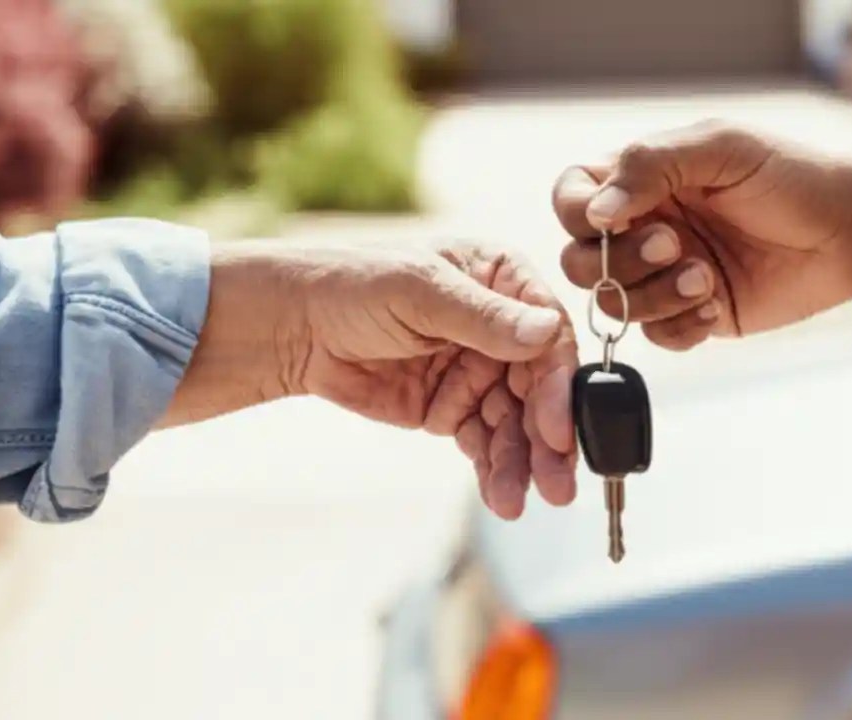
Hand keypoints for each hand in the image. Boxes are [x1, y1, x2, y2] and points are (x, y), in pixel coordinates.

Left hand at [164, 239, 578, 519]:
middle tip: (558, 484)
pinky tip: (502, 497)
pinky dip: (494, 471)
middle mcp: (501, 325)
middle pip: (539, 388)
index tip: (557, 429)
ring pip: (515, 424)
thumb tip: (546, 330)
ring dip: (522, 463)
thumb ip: (484, 317)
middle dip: (548, 439)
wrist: (293, 329)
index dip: (557, 385)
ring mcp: (479, 369)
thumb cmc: (352, 284)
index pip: (548, 334)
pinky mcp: (453, 408)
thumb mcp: (419, 290)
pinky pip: (484, 443)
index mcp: (503, 279)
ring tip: (519, 501)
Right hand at [553, 120, 851, 349]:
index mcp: (641, 180)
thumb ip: (652, 165)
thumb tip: (596, 212)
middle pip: (578, 261)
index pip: (571, 198)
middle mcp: (643, 228)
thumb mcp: (721, 148)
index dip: (577, 214)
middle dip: (618, 262)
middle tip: (674, 245)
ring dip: (654, 296)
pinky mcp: (693, 315)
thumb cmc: (789, 176)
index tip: (614, 219)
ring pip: (613, 305)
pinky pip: (657, 337)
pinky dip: (679, 326)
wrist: (849, 230)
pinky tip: (715, 304)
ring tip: (705, 276)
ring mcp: (664, 276)